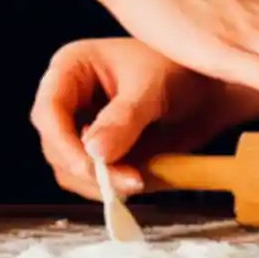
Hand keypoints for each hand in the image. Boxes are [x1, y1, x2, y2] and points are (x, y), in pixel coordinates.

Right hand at [31, 38, 258, 199]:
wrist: (210, 90)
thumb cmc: (181, 70)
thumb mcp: (153, 89)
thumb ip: (124, 119)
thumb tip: (94, 152)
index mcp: (71, 69)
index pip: (48, 111)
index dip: (62, 143)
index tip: (90, 168)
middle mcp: (68, 101)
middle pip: (54, 147)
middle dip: (87, 169)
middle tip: (128, 182)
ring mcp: (82, 131)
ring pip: (70, 170)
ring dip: (101, 183)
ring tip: (140, 180)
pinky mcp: (100, 155)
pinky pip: (92, 181)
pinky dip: (113, 188)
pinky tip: (140, 180)